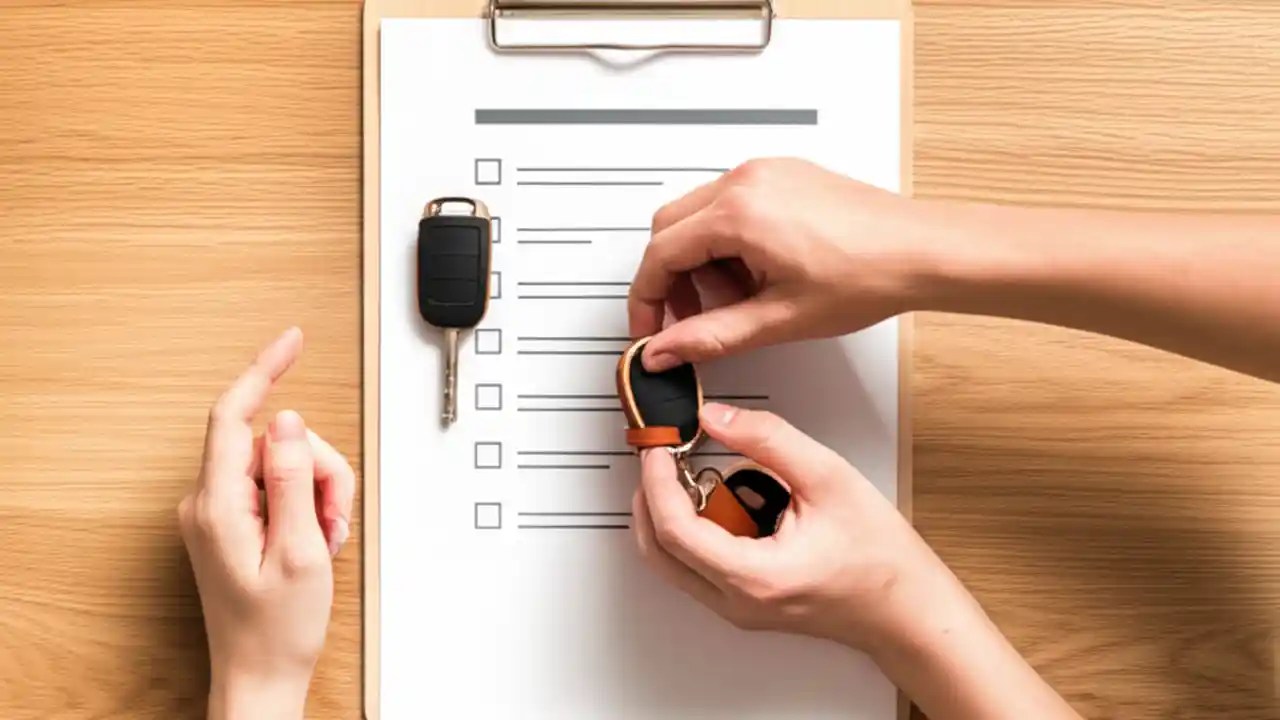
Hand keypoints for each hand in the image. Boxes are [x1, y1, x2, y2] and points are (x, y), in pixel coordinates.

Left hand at [178, 328, 354, 719]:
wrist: (261, 676)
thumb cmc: (276, 629)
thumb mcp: (300, 549)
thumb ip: (292, 478)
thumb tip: (286, 421)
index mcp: (217, 505)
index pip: (233, 416)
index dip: (264, 371)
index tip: (291, 342)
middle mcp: (208, 501)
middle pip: (276, 443)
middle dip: (319, 471)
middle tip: (333, 518)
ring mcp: (218, 511)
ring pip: (283, 463)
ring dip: (317, 493)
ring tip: (324, 537)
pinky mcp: (231, 521)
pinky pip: (276, 487)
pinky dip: (305, 506)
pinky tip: (313, 539)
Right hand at [628, 158, 932, 370]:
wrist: (922, 251)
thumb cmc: (869, 274)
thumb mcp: (778, 320)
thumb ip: (710, 337)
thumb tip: (665, 350)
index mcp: (738, 212)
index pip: (660, 254)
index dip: (647, 299)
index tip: (650, 330)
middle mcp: (747, 181)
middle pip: (670, 228)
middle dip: (672, 280)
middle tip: (692, 320)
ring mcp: (766, 173)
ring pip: (699, 216)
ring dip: (702, 262)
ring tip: (739, 300)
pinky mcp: (784, 176)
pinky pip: (731, 205)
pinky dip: (728, 242)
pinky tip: (758, 275)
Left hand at [632, 403, 1083, 719]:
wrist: (906, 608)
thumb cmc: (880, 558)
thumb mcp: (827, 477)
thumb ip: (768, 440)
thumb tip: (717, 418)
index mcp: (755, 576)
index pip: (675, 528)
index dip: (656, 480)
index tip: (658, 446)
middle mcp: (737, 600)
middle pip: (657, 551)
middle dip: (649, 497)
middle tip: (660, 455)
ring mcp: (737, 607)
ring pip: (670, 563)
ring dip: (666, 514)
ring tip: (685, 471)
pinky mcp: (743, 603)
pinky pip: (693, 567)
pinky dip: (689, 530)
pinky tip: (711, 498)